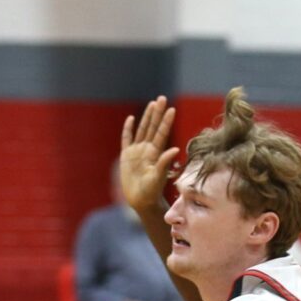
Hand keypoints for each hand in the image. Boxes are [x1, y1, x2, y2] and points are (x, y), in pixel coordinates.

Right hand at [120, 95, 180, 211]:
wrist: (141, 201)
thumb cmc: (151, 192)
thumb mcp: (158, 178)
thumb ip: (164, 163)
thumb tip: (174, 149)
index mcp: (155, 153)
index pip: (161, 134)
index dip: (166, 122)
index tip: (172, 109)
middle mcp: (147, 150)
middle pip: (152, 127)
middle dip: (157, 113)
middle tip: (162, 98)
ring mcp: (137, 152)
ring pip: (142, 130)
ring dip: (146, 117)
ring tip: (152, 104)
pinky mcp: (127, 156)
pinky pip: (126, 140)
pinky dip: (128, 130)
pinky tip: (130, 119)